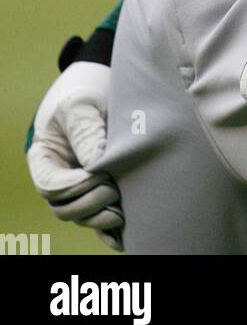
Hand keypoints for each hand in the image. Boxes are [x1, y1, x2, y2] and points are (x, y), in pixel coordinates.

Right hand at [26, 61, 123, 250]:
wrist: (103, 88)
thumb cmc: (85, 93)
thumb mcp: (81, 105)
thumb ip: (86, 131)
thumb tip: (97, 164)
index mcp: (44, 158)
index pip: (50, 185)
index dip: (72, 186)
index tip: (97, 174)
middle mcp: (58, 178)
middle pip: (64, 208)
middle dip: (89, 203)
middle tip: (114, 187)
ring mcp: (78, 188)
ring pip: (82, 217)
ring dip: (101, 217)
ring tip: (122, 208)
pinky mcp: (99, 191)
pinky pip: (99, 219)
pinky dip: (109, 230)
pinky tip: (124, 236)